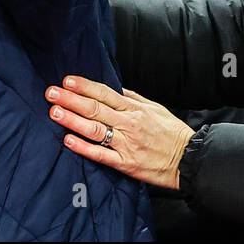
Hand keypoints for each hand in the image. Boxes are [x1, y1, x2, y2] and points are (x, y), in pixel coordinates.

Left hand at [46, 75, 194, 190]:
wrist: (192, 160)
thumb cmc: (172, 133)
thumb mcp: (155, 108)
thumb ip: (132, 97)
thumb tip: (113, 87)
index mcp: (134, 109)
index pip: (104, 93)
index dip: (84, 86)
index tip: (66, 80)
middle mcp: (129, 124)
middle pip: (95, 109)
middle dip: (71, 99)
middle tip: (50, 93)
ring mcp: (127, 144)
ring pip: (95, 129)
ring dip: (72, 120)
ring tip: (54, 112)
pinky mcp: (126, 163)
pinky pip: (102, 155)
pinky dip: (84, 147)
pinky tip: (68, 140)